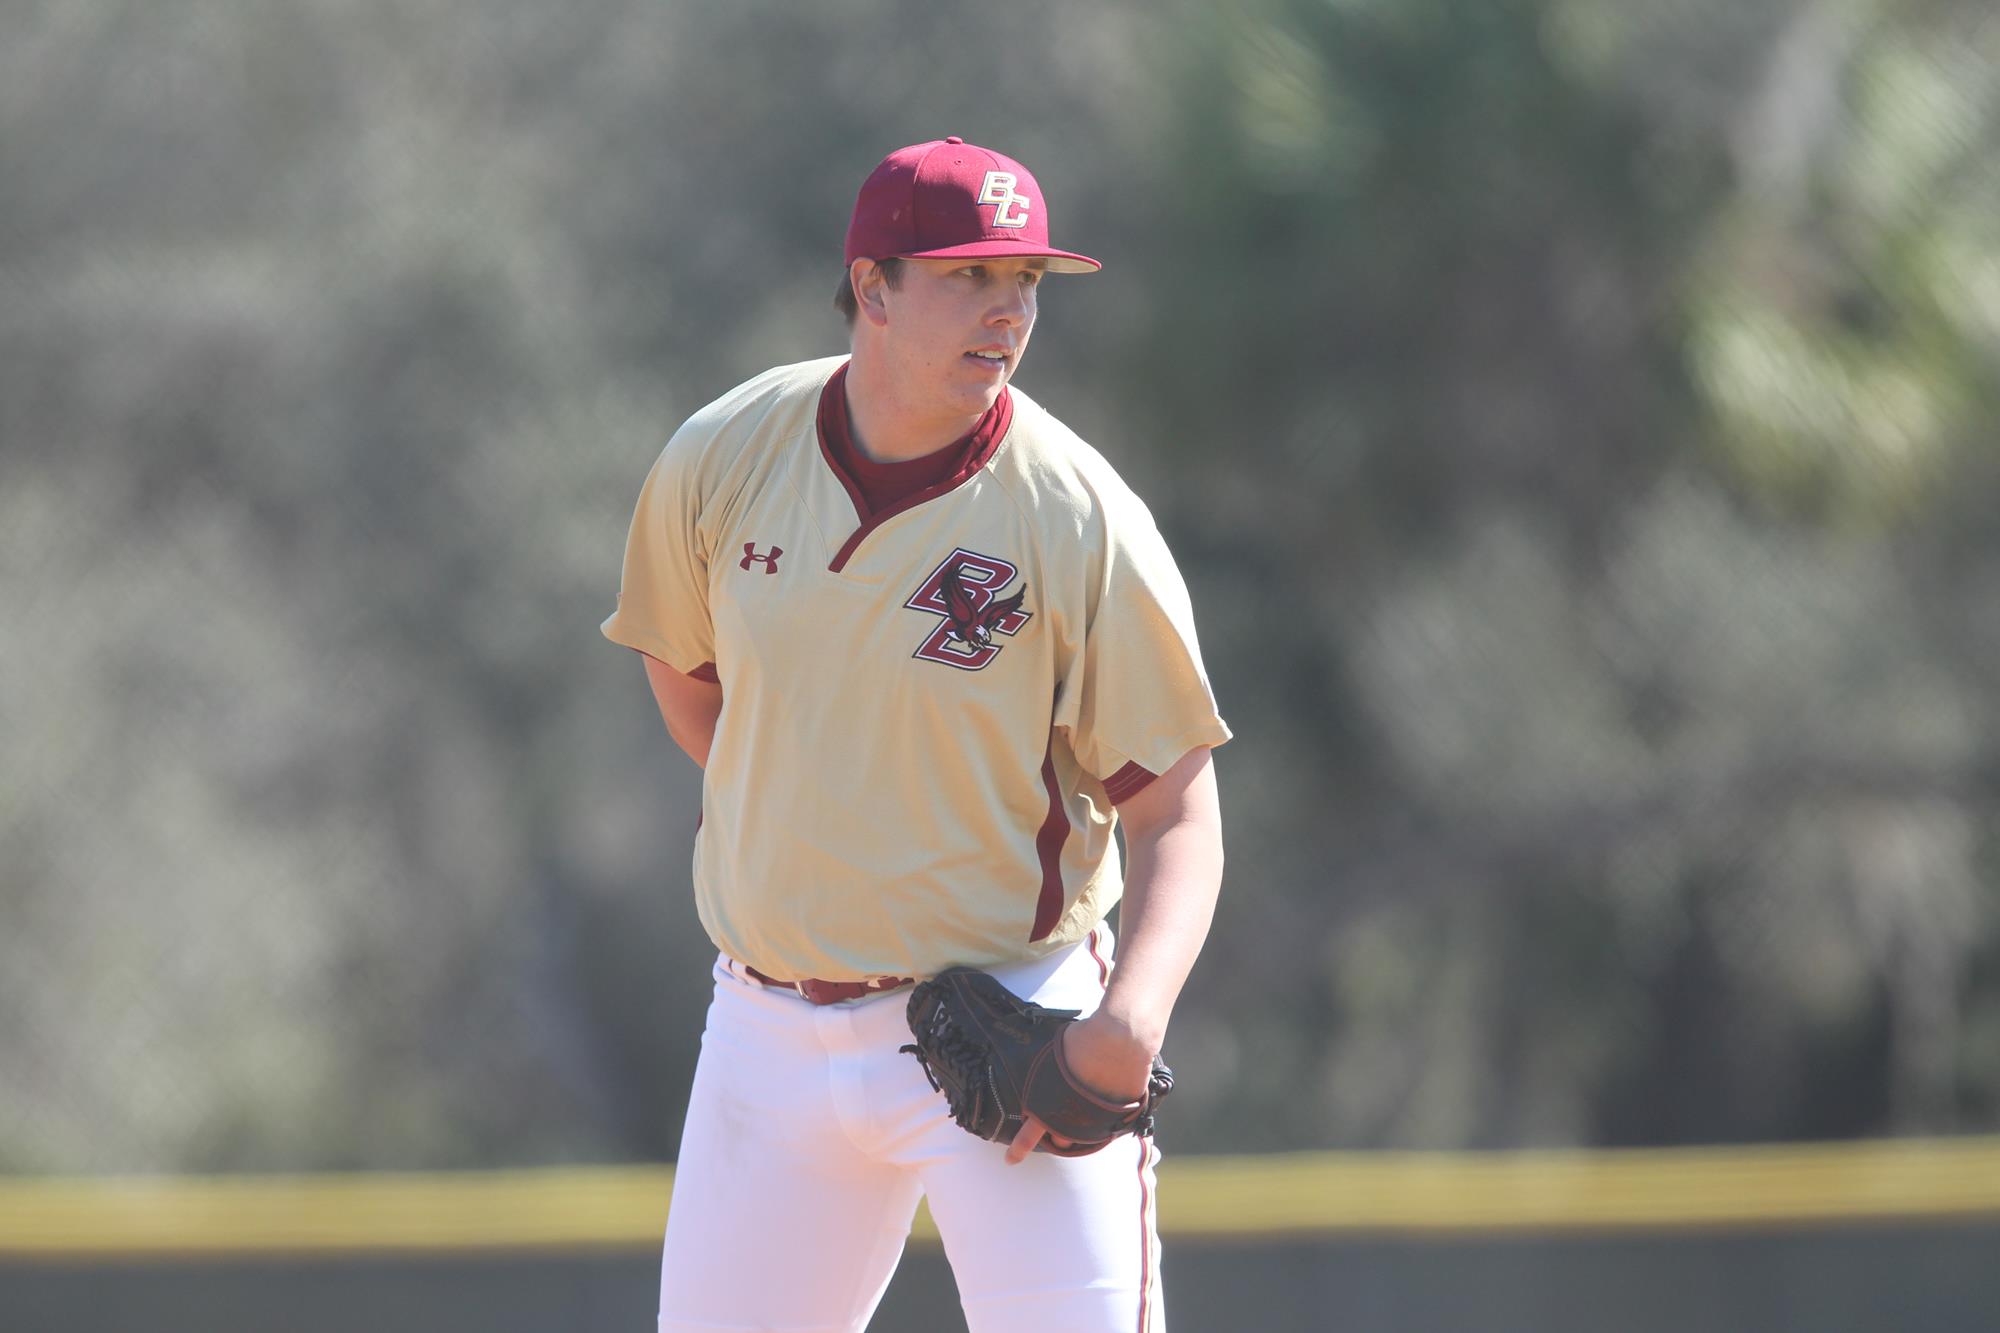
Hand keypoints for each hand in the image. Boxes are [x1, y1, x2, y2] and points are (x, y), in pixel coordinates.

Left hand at [1003, 1011, 1156, 1164]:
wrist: (1120, 1039)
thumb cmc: (1084, 1040)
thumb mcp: (1055, 1055)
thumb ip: (1048, 1071)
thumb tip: (1047, 1073)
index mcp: (1050, 1104)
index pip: (1030, 1134)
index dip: (1019, 1149)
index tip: (1010, 1161)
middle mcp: (1074, 1119)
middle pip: (1063, 1141)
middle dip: (1058, 1134)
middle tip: (1059, 1121)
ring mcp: (1098, 1121)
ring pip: (1087, 1136)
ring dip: (1083, 1127)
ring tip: (1083, 1110)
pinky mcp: (1121, 1116)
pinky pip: (1111, 1123)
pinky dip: (1109, 1114)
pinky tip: (1110, 1097)